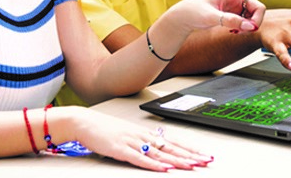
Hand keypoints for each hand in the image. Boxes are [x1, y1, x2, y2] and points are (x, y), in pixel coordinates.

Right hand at [53, 106, 211, 170]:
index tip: (204, 154)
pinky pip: (140, 158)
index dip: (189, 148)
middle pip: (171, 147)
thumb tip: (160, 150)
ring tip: (192, 165)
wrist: (85, 122)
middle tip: (206, 161)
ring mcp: (132, 142)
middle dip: (190, 155)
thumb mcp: (129, 135)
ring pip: (159, 153)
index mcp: (145, 133)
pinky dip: (153, 164)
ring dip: (177, 160)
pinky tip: (164, 168)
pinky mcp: (121, 149)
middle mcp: (142, 136)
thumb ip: (144, 143)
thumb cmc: (105, 129)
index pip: (173, 141)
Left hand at [161, 0, 289, 37]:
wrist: (183, 18)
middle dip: (256, 19)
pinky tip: (233, 31)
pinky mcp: (234, 16)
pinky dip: (244, 28)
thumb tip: (249, 27)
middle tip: (248, 30)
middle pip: (258, 6)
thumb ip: (231, 21)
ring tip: (234, 31)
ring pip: (254, 16)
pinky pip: (247, 23)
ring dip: (249, 26)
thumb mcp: (211, 17)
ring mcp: (236, 7)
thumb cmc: (193, 11)